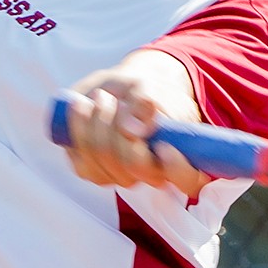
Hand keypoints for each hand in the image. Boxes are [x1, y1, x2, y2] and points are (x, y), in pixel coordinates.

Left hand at [59, 82, 209, 198]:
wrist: (119, 89)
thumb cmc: (146, 91)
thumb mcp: (151, 88)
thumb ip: (147, 103)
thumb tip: (134, 129)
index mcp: (181, 158)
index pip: (189, 179)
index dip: (177, 168)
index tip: (164, 146)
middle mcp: (152, 174)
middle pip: (135, 165)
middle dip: (120, 127)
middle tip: (118, 101)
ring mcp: (122, 176)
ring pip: (105, 159)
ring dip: (98, 123)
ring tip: (102, 96)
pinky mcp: (93, 171)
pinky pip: (82, 160)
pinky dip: (78, 128)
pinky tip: (81, 106)